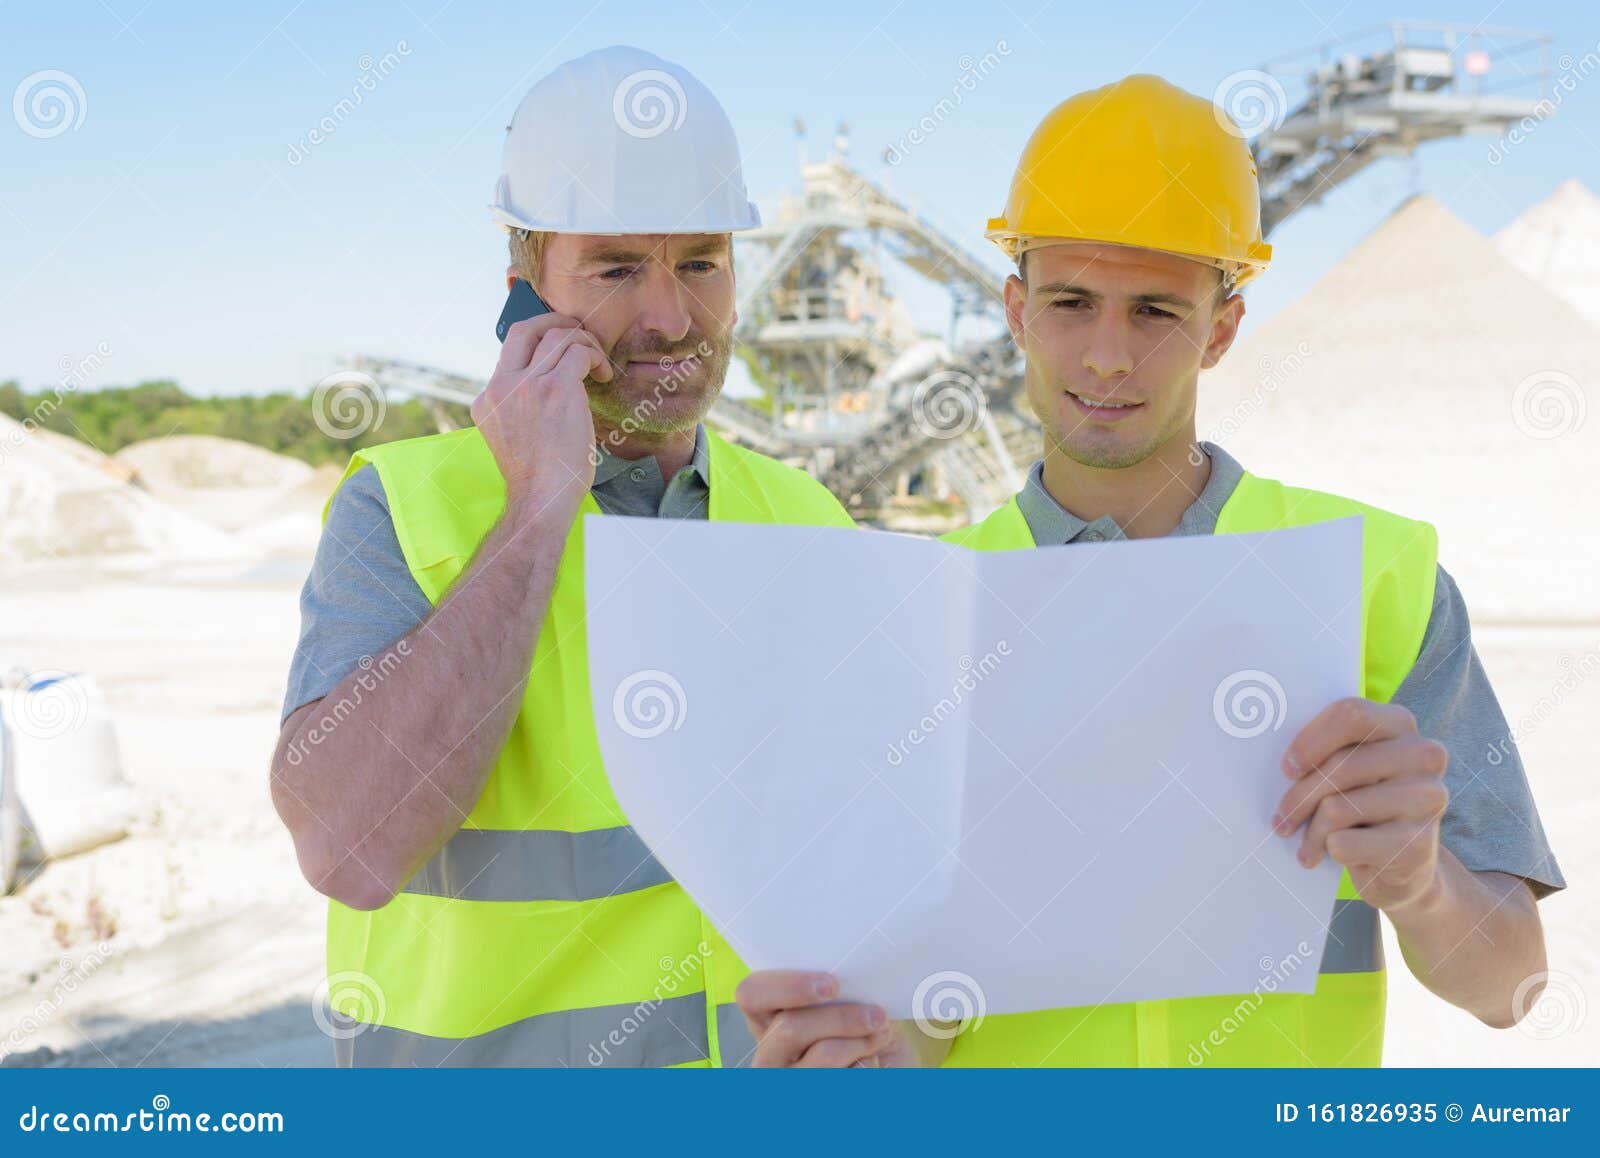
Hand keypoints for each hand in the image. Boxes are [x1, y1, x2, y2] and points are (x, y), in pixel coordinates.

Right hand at [472, 312, 611, 515]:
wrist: (541, 501)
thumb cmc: (539, 478)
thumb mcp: (517, 437)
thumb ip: (523, 407)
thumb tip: (554, 382)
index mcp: (487, 400)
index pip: (509, 351)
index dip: (538, 342)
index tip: (560, 348)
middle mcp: (501, 387)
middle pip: (525, 328)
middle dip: (556, 321)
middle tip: (578, 333)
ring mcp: (525, 385)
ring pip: (557, 335)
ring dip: (584, 342)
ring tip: (598, 362)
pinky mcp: (554, 388)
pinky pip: (578, 352)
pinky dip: (595, 357)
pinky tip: (604, 374)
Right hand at [734, 970, 916, 1067]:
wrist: (890, 1072)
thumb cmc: (866, 1030)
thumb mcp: (853, 1002)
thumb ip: (838, 989)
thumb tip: (850, 978)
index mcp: (768, 1017)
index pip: (752, 993)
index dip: (787, 986)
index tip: (831, 985)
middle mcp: (769, 1054)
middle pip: (788, 1028)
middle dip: (839, 1018)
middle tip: (876, 1015)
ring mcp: (789, 1082)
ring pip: (821, 1056)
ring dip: (859, 1042)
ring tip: (880, 1034)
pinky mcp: (813, 1104)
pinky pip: (844, 1080)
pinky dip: (866, 1068)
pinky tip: (873, 1065)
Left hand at [1273, 697, 1449, 912]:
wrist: (1406, 864)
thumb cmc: (1364, 807)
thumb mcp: (1350, 771)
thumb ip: (1327, 753)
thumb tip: (1282, 762)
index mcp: (1401, 725)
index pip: (1352, 715)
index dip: (1311, 741)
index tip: (1286, 769)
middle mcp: (1424, 756)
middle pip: (1341, 765)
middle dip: (1300, 796)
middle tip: (1280, 819)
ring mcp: (1428, 799)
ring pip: (1338, 807)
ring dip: (1310, 831)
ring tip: (1304, 845)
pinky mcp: (1419, 843)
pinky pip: (1346, 843)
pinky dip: (1328, 850)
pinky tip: (1329, 856)